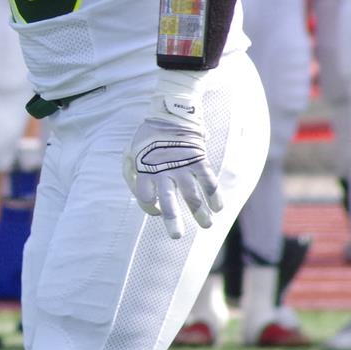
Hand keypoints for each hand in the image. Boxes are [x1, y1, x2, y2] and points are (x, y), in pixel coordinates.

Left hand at [121, 73, 222, 239]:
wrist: (170, 112)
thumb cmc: (148, 135)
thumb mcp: (131, 151)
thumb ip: (131, 171)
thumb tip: (136, 190)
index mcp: (145, 170)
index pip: (145, 198)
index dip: (149, 208)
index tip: (156, 211)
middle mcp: (163, 172)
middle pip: (168, 202)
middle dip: (172, 221)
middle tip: (176, 236)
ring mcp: (183, 167)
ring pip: (192, 196)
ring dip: (200, 213)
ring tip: (207, 225)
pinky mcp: (199, 160)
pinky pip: (209, 182)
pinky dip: (215, 196)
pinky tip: (219, 207)